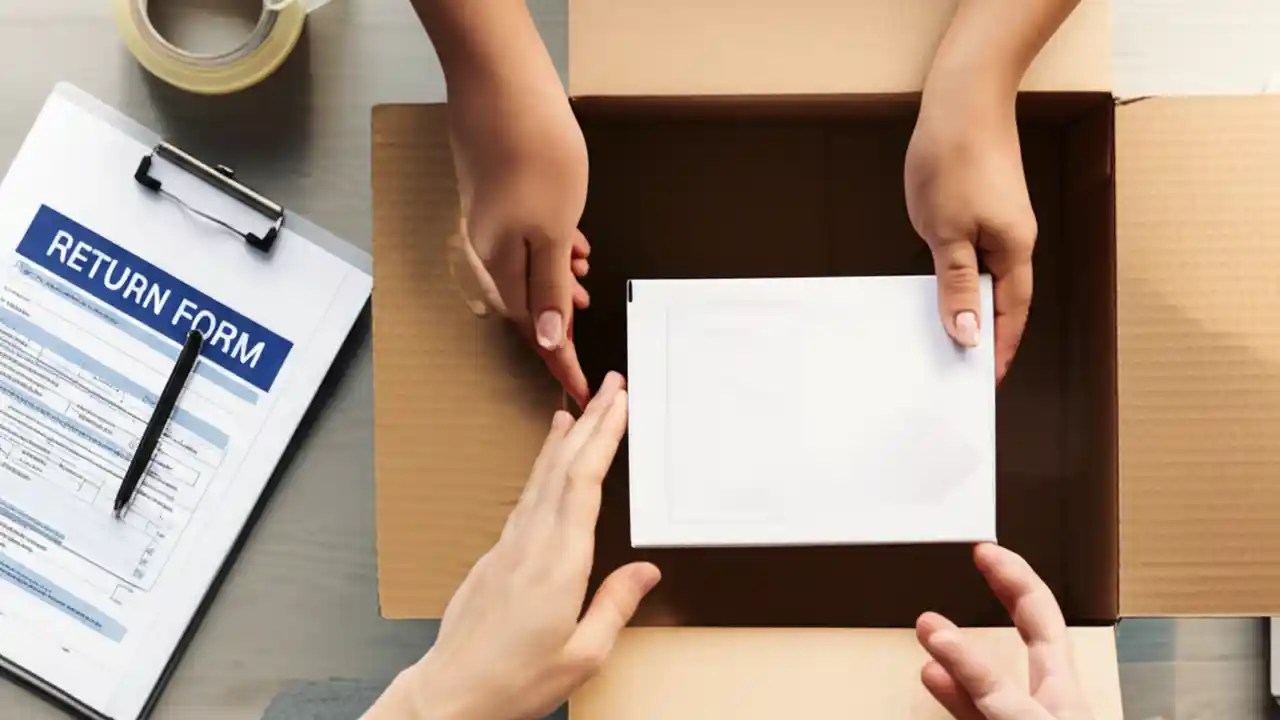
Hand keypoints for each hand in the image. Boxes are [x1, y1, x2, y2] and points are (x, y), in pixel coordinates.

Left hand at [368, 373, 659, 719]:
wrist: (451, 694)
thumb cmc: (514, 681)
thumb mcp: (583, 655)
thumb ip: (615, 605)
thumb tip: (645, 571)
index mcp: (558, 563)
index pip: (584, 483)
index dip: (603, 437)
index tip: (619, 403)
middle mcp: (531, 545)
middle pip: (563, 468)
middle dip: (590, 422)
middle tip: (611, 386)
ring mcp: (509, 547)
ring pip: (540, 479)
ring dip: (563, 440)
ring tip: (578, 410)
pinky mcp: (496, 557)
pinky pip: (525, 499)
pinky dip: (542, 470)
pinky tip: (547, 464)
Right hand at [446, 54, 592, 404]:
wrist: (501, 85)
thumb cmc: (532, 154)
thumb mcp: (553, 232)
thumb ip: (551, 287)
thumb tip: (549, 340)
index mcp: (503, 265)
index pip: (535, 331)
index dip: (559, 362)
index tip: (578, 389)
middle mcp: (490, 248)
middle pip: (529, 305)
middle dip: (560, 328)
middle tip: (586, 351)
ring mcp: (492, 221)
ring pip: (529, 271)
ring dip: (558, 287)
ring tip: (585, 293)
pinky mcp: (499, 196)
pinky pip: (526, 242)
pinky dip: (551, 252)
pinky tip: (572, 244)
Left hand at [905, 73, 1035, 381]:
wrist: (962, 102)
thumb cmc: (955, 161)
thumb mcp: (946, 233)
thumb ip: (957, 285)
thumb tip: (968, 334)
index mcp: (1014, 251)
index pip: (1010, 315)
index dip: (1000, 348)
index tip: (986, 380)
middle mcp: (1013, 240)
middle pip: (1003, 300)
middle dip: (985, 334)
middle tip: (960, 367)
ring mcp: (998, 223)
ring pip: (987, 277)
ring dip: (971, 306)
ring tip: (946, 336)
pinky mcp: (981, 207)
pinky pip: (974, 254)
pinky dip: (960, 278)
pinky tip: (941, 287)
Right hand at [915, 544, 1091, 719]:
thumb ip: (990, 684)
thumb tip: (944, 637)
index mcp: (1068, 692)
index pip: (1043, 618)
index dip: (1017, 579)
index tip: (987, 551)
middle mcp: (1049, 702)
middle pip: (1031, 633)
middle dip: (1006, 590)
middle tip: (982, 557)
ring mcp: (1024, 719)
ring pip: (990, 678)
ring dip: (957, 648)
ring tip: (928, 623)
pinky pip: (975, 710)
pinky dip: (952, 692)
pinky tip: (932, 674)